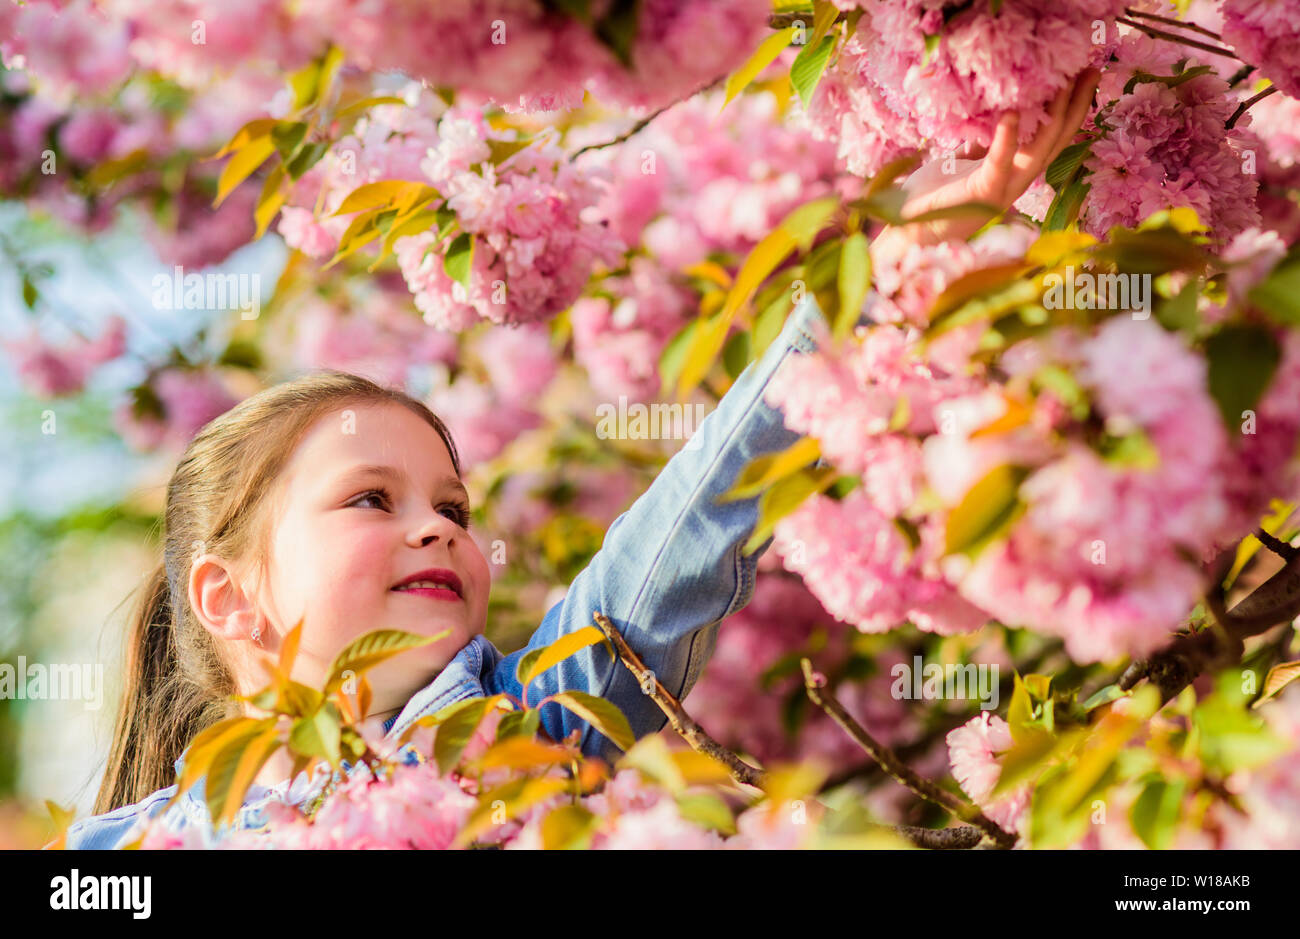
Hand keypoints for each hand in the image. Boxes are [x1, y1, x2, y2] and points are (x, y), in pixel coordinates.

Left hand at [874, 67, 1100, 253]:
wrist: (908, 227)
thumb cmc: (934, 194)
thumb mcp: (961, 160)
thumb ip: (981, 143)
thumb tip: (992, 115)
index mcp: (1013, 171)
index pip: (1051, 136)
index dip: (1070, 106)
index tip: (1081, 74)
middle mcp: (1016, 181)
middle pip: (1057, 140)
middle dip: (1076, 104)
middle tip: (1092, 69)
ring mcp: (1003, 190)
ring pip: (1040, 151)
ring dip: (1054, 116)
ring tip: (1063, 83)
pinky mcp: (982, 194)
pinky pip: (999, 163)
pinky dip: (1006, 139)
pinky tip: (1011, 112)